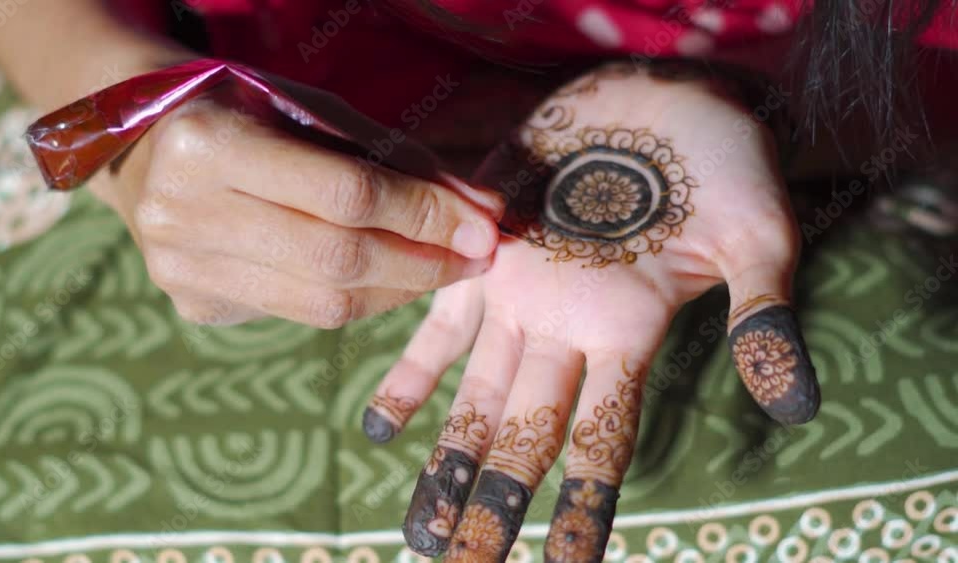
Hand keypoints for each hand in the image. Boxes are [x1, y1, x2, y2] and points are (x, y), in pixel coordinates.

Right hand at [88, 95, 504, 326]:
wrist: (141, 143)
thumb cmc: (244, 112)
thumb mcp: (314, 111)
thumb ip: (397, 159)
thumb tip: (482, 208)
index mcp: (210, 143)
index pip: (344, 194)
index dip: (423, 214)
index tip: (483, 226)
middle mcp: (182, 214)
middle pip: (336, 261)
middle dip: (423, 264)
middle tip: (476, 258)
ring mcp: (181, 269)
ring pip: (322, 304)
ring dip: (399, 290)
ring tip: (441, 269)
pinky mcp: (192, 304)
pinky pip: (299, 314)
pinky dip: (356, 300)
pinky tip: (385, 278)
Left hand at [362, 63, 819, 560]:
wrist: (657, 94)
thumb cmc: (719, 158)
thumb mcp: (756, 232)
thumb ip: (763, 314)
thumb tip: (796, 404)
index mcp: (628, 330)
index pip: (605, 436)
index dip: (587, 503)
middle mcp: (565, 326)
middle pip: (525, 431)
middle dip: (495, 500)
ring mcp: (517, 294)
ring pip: (474, 395)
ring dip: (447, 460)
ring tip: (420, 529)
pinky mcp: (480, 252)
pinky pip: (437, 323)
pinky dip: (409, 371)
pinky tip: (379, 426)